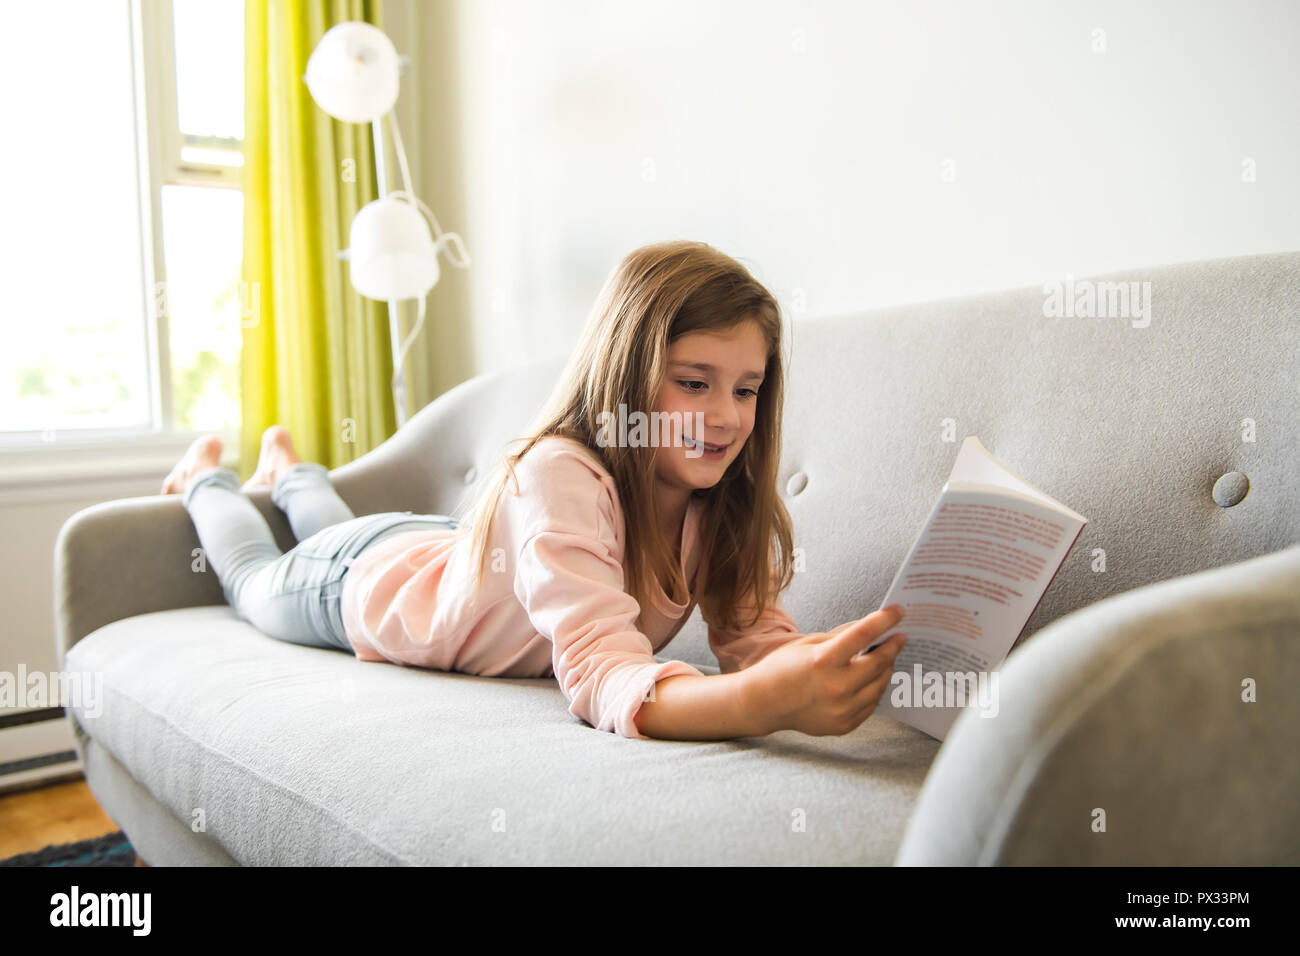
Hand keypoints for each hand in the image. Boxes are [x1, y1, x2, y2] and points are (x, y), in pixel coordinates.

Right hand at [742, 606, 906, 736]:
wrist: (764, 704)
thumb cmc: (783, 668)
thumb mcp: (809, 643)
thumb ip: (842, 636)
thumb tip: (871, 627)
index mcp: (823, 661)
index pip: (863, 634)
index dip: (885, 620)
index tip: (899, 612)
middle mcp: (836, 687)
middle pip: (879, 663)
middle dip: (892, 646)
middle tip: (899, 637)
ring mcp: (842, 709)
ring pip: (880, 685)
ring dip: (886, 669)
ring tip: (885, 658)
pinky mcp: (844, 724)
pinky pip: (871, 704)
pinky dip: (874, 689)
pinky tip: (870, 679)